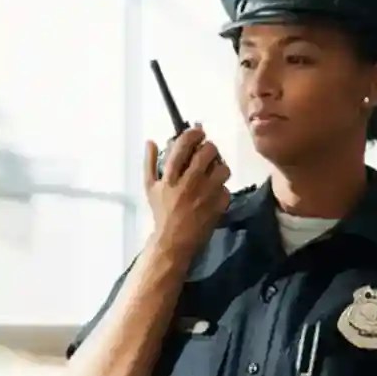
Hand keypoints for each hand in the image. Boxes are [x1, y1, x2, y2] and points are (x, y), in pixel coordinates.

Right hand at [144, 126, 230, 259]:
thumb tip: (151, 141)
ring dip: (220, 168)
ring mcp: (206, 194)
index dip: (194, 134)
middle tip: (208, 153)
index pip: (184, 144)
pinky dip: (222, 190)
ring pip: (223, 168)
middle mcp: (189, 182)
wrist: (174, 241)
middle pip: (209, 151)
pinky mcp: (218, 205)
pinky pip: (227, 188)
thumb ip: (150, 163)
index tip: (198, 133)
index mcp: (171, 176)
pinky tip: (214, 194)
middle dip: (210, 149)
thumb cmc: (161, 212)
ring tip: (214, 174)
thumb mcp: (149, 187)